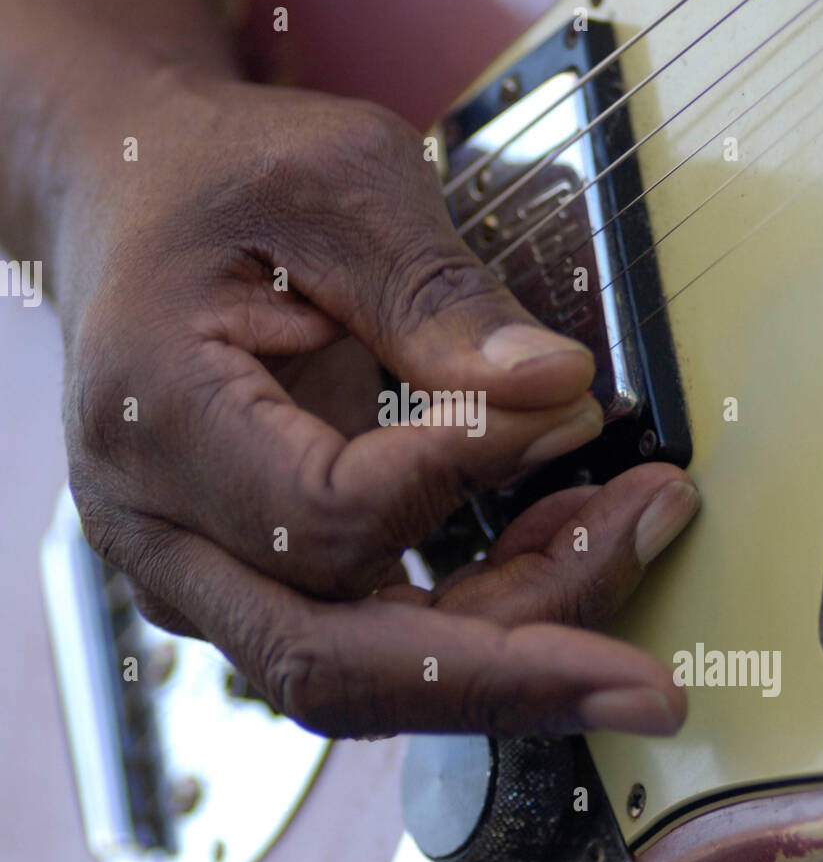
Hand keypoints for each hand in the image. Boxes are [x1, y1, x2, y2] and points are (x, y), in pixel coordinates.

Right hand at [61, 68, 697, 737]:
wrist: (133, 201)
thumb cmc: (220, 177)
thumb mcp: (333, 183)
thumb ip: (438, 292)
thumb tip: (557, 389)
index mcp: (155, 418)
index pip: (321, 518)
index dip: (461, 474)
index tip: (562, 401)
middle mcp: (158, 528)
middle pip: (329, 663)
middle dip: (507, 674)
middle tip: (650, 685)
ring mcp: (199, 568)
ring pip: (364, 670)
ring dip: (517, 633)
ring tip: (632, 527)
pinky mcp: (255, 574)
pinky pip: (374, 633)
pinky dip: (484, 610)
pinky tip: (569, 536)